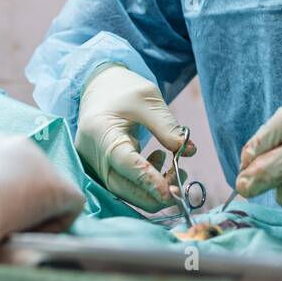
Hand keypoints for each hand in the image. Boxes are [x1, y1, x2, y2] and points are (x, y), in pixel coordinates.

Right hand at [0, 135, 84, 280]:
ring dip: (36, 214)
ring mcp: (43, 164)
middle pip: (38, 180)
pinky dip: (53, 226)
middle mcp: (23, 145)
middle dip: (26, 202)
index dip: (9, 194)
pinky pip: (70, 210)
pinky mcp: (59, 188)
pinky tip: (27, 231)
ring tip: (10, 228)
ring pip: (53, 196)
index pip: (16, 170)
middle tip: (4, 222)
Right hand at [76, 65, 193, 210]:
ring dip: (151, 189)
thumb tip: (190, 152)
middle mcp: (92, 153)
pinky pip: (122, 184)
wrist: (99, 87)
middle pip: (121, 187)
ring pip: (123, 190)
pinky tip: (157, 160)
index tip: (172, 193)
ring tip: (175, 170)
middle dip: (153, 193)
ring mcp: (93, 164)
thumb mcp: (148, 99)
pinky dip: (143, 182)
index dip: (149, 181)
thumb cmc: (123, 89)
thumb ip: (167, 127)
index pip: (126, 164)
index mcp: (101, 132)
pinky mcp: (99, 168)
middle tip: (181, 183)